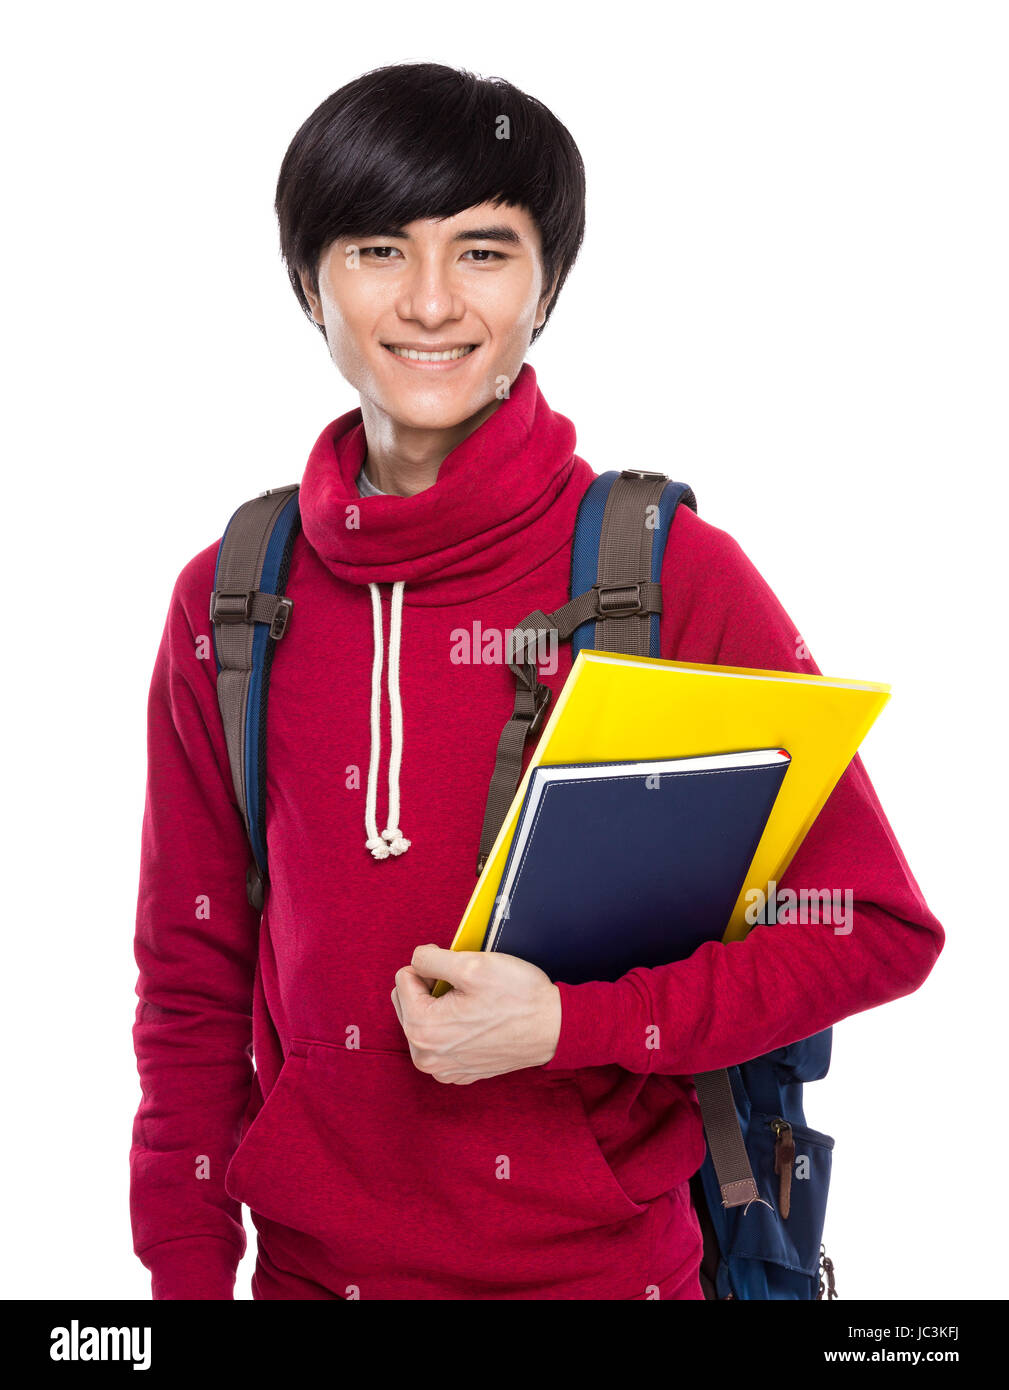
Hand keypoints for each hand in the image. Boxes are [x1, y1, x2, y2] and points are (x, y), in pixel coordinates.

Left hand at [391, 945, 561, 1083]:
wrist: (555, 1027)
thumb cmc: (518, 997)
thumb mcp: (471, 965)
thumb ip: (430, 959)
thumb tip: (416, 961)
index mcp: (422, 1029)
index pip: (404, 978)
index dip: (431, 966)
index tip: (458, 971)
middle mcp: (426, 1057)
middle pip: (407, 1002)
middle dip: (431, 988)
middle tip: (465, 987)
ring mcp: (442, 1069)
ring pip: (422, 1021)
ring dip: (440, 1007)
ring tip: (472, 1004)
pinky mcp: (459, 1073)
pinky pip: (440, 1041)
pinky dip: (452, 1027)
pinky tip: (477, 1022)